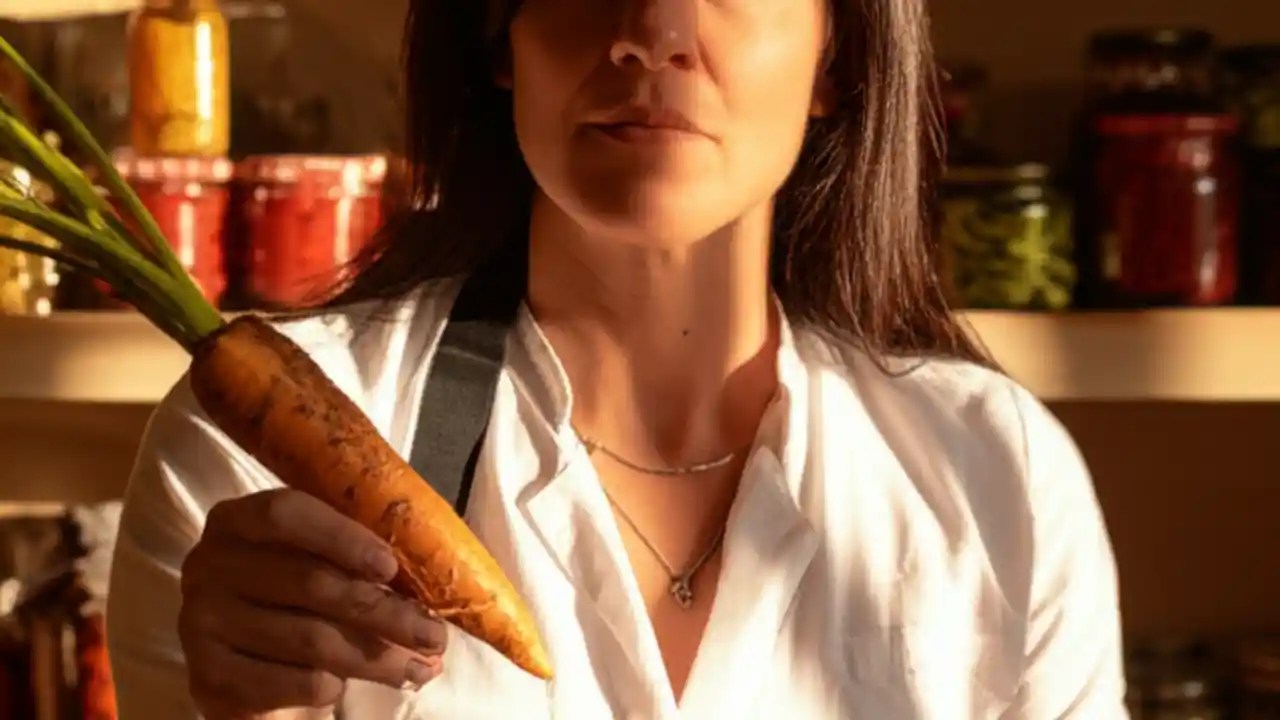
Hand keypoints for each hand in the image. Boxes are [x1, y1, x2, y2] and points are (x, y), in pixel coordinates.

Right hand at [179, 489, 446, 717]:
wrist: (252, 665)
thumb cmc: (300, 599)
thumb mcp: (321, 561)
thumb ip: (358, 554)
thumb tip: (429, 573)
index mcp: (236, 520)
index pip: (285, 514)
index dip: (342, 538)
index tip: (391, 567)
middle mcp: (208, 565)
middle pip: (309, 583)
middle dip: (385, 612)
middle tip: (435, 635)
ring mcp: (200, 622)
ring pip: (310, 639)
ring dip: (377, 659)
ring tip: (421, 668)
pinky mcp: (207, 676)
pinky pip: (290, 682)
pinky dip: (330, 687)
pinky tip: (348, 687)